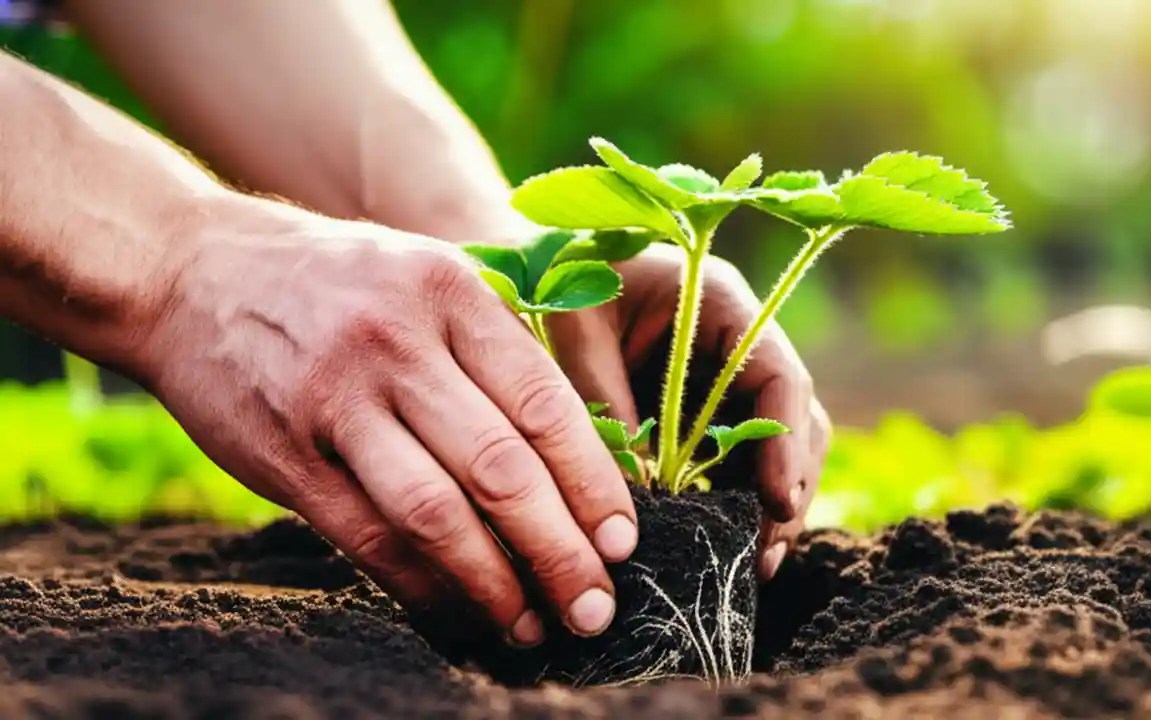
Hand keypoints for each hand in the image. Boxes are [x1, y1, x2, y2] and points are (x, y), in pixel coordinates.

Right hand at [134, 194, 637, 643]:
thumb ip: (493, 349)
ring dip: (495, 583)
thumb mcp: (424, 274)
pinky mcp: (284, 456)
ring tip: (533, 624)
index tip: (622, 541)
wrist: (187, 271)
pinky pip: (368, 538)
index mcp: (449, 291)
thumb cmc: (335, 283)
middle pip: (501, 468)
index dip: (593, 483)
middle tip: (594, 606)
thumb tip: (575, 458)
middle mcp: (397, 343)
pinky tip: (460, 613)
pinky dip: (422, 588)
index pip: (544, 403)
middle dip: (560, 551)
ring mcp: (335, 401)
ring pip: (436, 513)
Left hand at [547, 244, 831, 580]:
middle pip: (793, 418)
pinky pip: (735, 459)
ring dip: (769, 504)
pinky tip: (721, 546)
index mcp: (718, 300)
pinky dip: (733, 502)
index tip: (776, 501)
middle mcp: (736, 340)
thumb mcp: (572, 334)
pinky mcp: (703, 410)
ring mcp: (724, 378)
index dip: (784, 441)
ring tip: (754, 565)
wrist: (525, 270)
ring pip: (774, 446)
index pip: (778, 373)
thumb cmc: (548, 285)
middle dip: (788, 487)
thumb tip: (636, 492)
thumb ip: (603, 402)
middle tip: (766, 554)